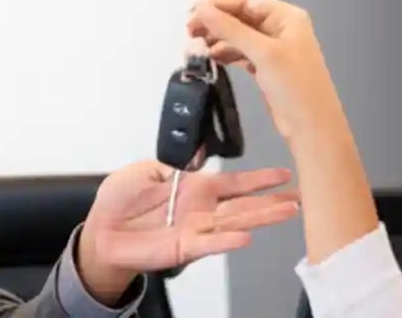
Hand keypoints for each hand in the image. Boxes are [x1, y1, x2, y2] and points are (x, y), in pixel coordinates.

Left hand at [76, 161, 297, 304]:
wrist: (102, 231)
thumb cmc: (119, 202)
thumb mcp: (145, 169)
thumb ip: (173, 162)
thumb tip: (195, 152)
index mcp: (194, 188)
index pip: (234, 182)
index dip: (258, 178)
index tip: (283, 174)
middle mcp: (201, 210)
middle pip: (244, 204)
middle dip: (272, 201)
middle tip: (299, 198)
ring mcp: (196, 230)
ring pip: (236, 223)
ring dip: (262, 218)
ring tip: (287, 212)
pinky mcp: (185, 247)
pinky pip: (210, 244)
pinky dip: (227, 241)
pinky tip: (246, 237)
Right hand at [187, 0, 377, 263]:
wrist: (312, 128)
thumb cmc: (295, 87)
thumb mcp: (262, 53)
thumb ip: (230, 29)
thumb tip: (202, 9)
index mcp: (286, 17)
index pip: (246, 0)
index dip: (217, 4)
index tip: (191, 12)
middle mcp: (281, 28)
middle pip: (240, 16)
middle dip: (215, 21)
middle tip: (189, 31)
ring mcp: (274, 49)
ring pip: (238, 35)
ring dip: (217, 38)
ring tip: (195, 46)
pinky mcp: (267, 67)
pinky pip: (241, 52)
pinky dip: (225, 53)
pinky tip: (211, 57)